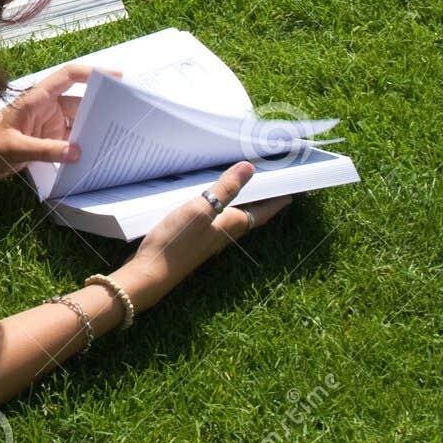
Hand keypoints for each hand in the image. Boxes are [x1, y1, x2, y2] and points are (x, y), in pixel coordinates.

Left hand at [0, 63, 111, 181]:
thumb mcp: (15, 148)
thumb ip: (45, 150)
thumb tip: (77, 152)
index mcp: (36, 99)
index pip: (68, 77)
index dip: (92, 73)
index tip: (116, 77)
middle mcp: (45, 108)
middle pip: (78, 103)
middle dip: (99, 108)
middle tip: (125, 118)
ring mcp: (47, 125)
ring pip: (76, 124)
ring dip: (91, 131)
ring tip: (116, 139)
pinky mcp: (46, 141)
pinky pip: (68, 142)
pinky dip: (80, 148)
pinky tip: (95, 156)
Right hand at [114, 162, 293, 311]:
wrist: (150, 274)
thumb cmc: (176, 243)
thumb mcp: (200, 210)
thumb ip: (225, 189)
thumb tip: (250, 168)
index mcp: (231, 225)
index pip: (262, 211)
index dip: (277, 201)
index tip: (292, 191)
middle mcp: (224, 234)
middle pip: (251, 215)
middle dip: (263, 202)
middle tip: (272, 187)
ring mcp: (208, 239)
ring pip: (234, 219)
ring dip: (243, 205)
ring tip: (246, 191)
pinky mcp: (193, 240)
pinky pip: (216, 221)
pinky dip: (222, 209)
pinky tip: (211, 204)